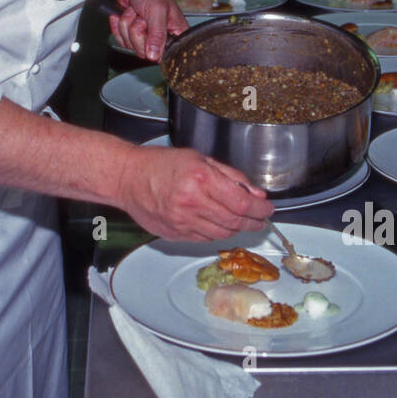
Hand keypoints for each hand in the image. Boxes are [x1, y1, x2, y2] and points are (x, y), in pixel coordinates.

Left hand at [109, 0, 188, 61]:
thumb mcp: (157, 11)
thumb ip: (157, 34)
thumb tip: (155, 56)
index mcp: (176, 33)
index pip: (166, 54)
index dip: (154, 47)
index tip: (149, 31)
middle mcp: (161, 37)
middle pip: (143, 51)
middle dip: (137, 30)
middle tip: (142, 15)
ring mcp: (145, 36)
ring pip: (130, 45)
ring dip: (127, 24)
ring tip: (135, 11)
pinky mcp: (132, 33)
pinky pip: (121, 40)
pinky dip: (118, 25)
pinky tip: (123, 14)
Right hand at [115, 146, 272, 241]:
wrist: (128, 178)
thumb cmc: (160, 164)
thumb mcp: (199, 158)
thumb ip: (230, 176)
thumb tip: (255, 194)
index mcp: (201, 179)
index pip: (242, 203)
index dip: (261, 210)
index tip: (268, 209)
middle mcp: (192, 202)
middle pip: (235, 222)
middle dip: (254, 222)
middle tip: (261, 219)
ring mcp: (183, 221)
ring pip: (222, 234)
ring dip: (237, 229)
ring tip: (243, 222)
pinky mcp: (175, 234)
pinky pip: (205, 239)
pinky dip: (218, 233)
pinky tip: (220, 224)